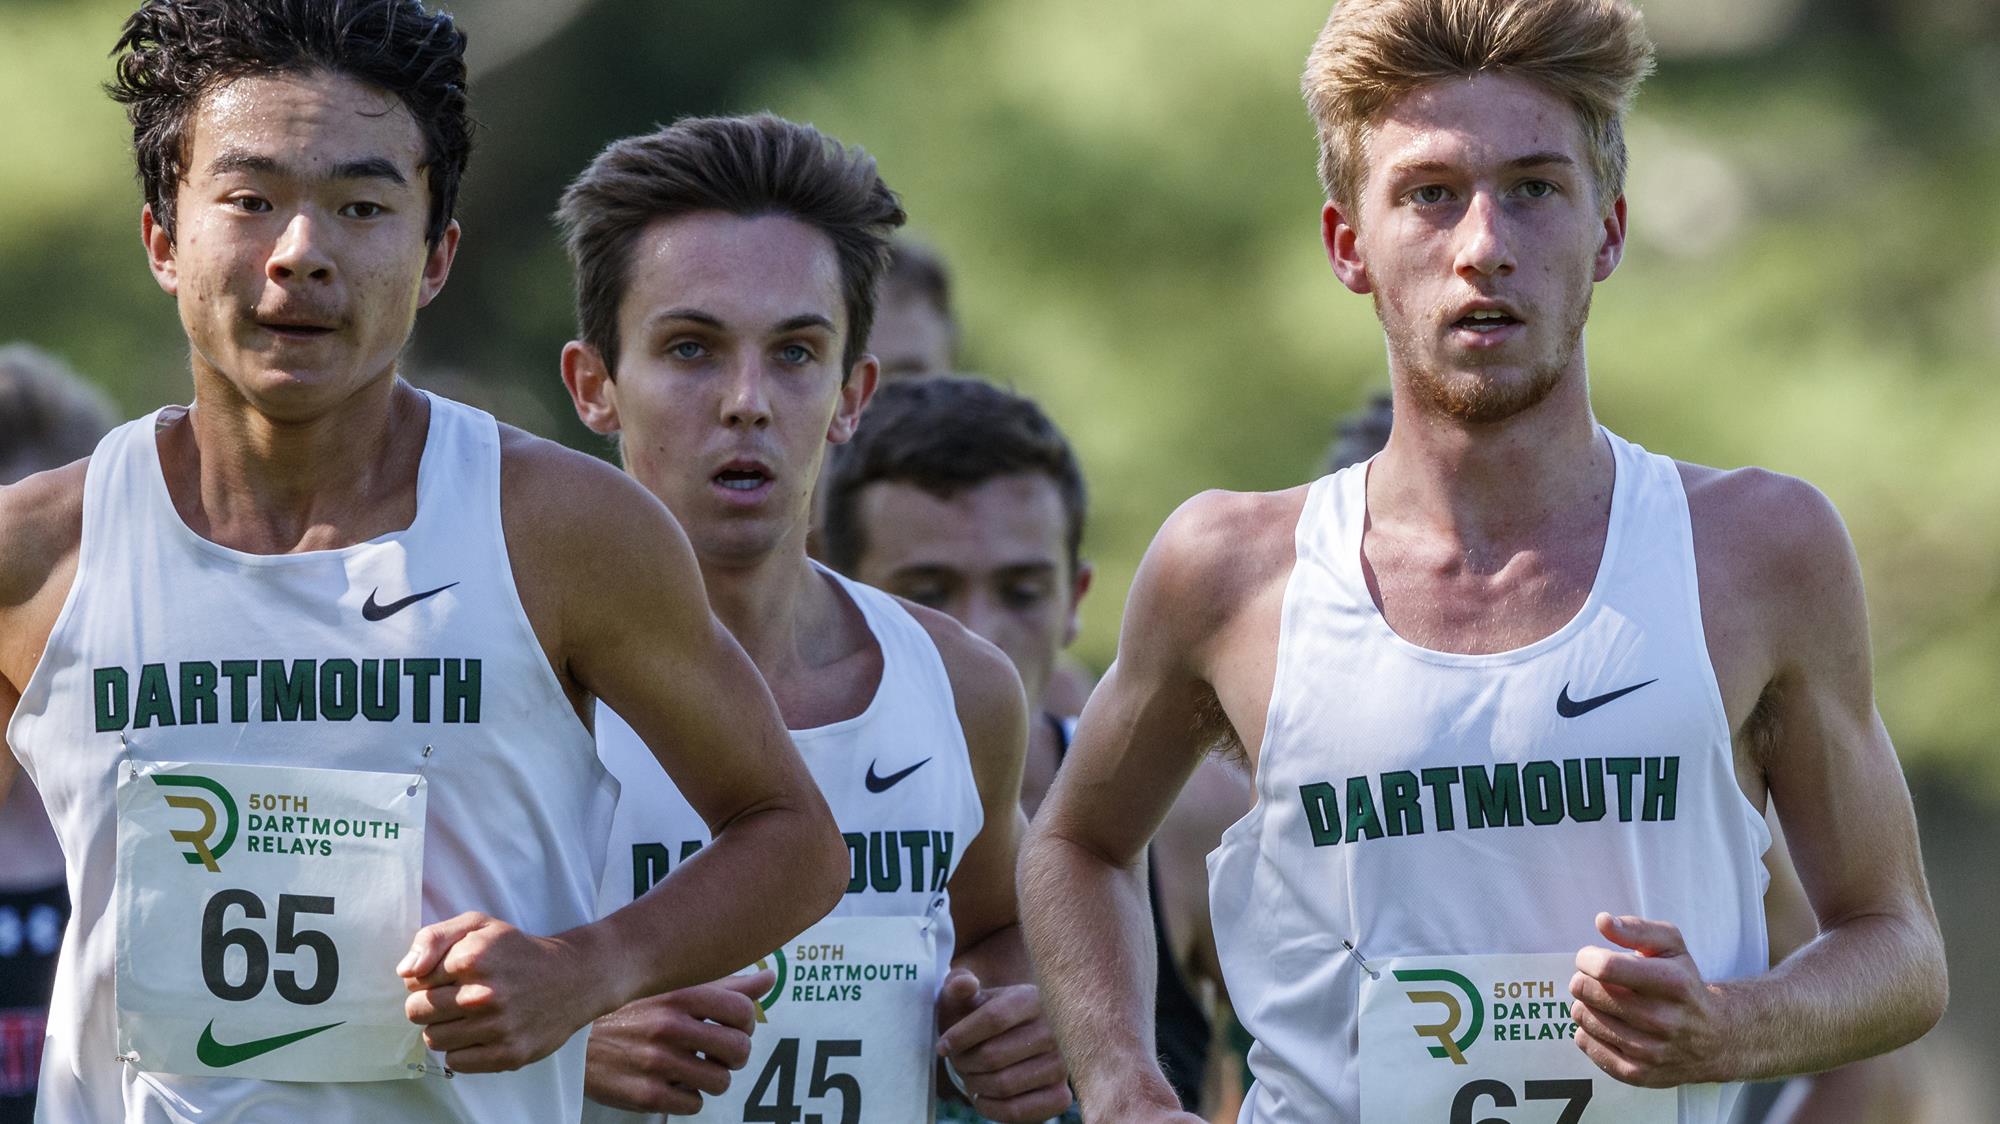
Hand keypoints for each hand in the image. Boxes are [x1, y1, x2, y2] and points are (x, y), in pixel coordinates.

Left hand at [399, 911, 602, 1072]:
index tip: (451, 975)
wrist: (574, 978)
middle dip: (429, 1004)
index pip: (414, 981)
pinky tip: (481, 1033)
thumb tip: (405, 972)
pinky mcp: (508, 1054)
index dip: (429, 978)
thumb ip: (432, 938)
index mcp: (473, 957)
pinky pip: (456, 1062)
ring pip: (433, 1039)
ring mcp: (497, 1028)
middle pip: (416, 1012)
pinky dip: (462, 1050)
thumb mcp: (477, 926)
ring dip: (445, 1028)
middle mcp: (484, 994)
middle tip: (455, 997)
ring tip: (469, 1015)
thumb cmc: (517, 951)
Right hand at [584, 970, 774, 1113]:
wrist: (574, 1040)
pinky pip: (693, 1106)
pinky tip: (672, 1084)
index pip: (743, 1012)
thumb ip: (725, 986)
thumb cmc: (632, 1010)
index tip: (732, 1028)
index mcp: (679, 996)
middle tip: (717, 1053)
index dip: (746, 1025)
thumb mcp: (673, 988)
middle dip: (734, 1056)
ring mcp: (656, 1063)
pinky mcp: (645, 1095)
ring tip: (692, 1068)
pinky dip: (688, 1098)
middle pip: (739, 1050)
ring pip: (720, 1082)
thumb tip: (770, 977)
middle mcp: (669, 1027)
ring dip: (711, 1079)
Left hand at [935, 968, 1073, 1121]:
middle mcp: (1055, 1030)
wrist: (1013, 1041)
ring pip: (1003, 1084)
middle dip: (964, 1063)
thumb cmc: (982, 1017)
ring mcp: (1061, 1065)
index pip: (993, 1018)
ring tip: (969, 1076)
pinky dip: (990, 1109)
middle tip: (957, 1062)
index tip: (943, 1046)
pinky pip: (1017, 1111)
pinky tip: (982, 1097)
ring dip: (974, 1085)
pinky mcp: (1060, 1096)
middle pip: (993, 1056)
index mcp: (1033, 998)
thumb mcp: (969, 997)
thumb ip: (958, 985)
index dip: (961, 1036)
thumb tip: (964, 983)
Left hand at [1571, 911, 1726, 1086]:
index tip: (1591, 957)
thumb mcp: (1671, 947)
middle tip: (1596, 980)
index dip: (1587, 958)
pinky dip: (1586, 1030)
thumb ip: (1636, 929)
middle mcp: (1664, 1020)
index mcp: (1673, 983)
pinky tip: (1604, 1022)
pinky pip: (1585, 1044)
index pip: (1607, 967)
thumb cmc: (1684, 984)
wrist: (1716, 1038)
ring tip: (1602, 1001)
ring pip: (1585, 1017)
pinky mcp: (1638, 1074)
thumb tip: (1602, 921)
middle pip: (1589, 992)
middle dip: (1584, 979)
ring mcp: (1651, 1051)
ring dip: (1584, 1004)